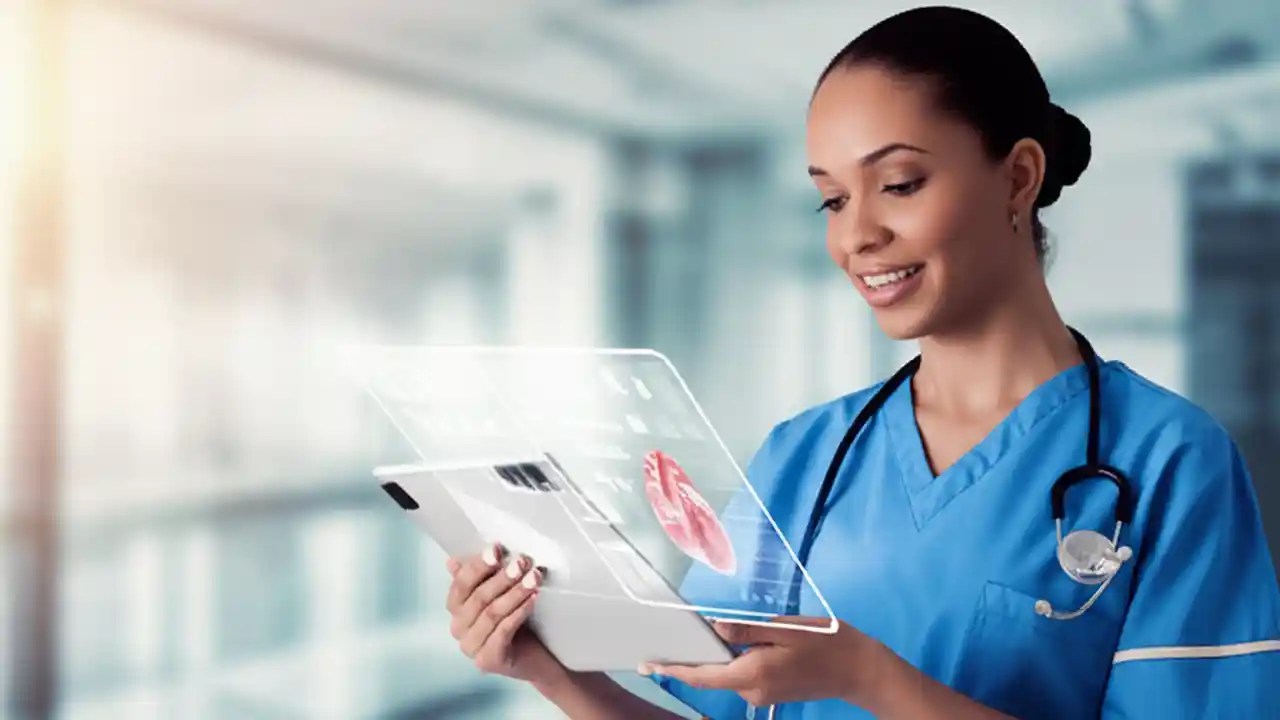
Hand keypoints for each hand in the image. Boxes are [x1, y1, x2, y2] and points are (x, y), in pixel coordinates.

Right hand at [445, 543, 565, 685]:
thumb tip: (452, 561)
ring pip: (492, 613)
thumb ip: (479, 577)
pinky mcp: (488, 660)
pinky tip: (533, 599)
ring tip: (534, 578)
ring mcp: (471, 647)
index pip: (461, 584)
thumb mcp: (499, 593)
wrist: (535, 658)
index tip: (498, 548)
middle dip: (502, 577)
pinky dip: (519, 612)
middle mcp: (458, 628)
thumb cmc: (515, 620)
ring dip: (515, 592)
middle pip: (478, 598)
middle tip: (522, 562)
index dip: (478, 565)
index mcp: (455, 608)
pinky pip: (503, 631)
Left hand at [638, 616, 890, 708]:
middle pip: (713, 675)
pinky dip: (736, 660)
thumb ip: (746, 631)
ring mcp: (763, 694)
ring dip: (721, 656)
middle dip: (694, 658)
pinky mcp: (772, 692)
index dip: (673, 670)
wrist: (858, 669)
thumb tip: (714, 629)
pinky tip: (744, 643)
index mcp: (753, 673)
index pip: (702, 676)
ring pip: (730, 673)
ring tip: (717, 633)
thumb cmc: (824, 643)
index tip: (649, 665)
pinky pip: (744, 675)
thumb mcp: (784, 629)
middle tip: (673, 637)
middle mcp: (753, 690)